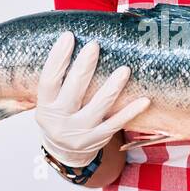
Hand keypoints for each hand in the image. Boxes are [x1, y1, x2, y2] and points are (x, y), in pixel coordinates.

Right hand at [35, 31, 149, 166]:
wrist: (65, 153)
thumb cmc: (60, 117)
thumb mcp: (50, 103)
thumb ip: (58, 80)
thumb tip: (69, 40)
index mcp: (46, 107)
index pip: (49, 80)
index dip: (57, 58)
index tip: (68, 37)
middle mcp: (61, 120)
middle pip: (73, 90)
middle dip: (84, 67)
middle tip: (94, 46)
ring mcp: (80, 131)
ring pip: (99, 106)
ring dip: (112, 87)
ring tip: (124, 69)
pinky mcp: (98, 139)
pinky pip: (117, 123)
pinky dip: (131, 111)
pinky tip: (144, 100)